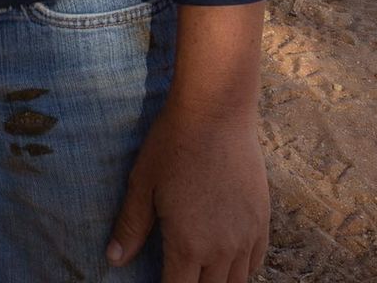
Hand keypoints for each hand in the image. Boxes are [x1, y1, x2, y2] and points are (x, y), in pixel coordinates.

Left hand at [109, 0, 272, 282]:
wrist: (216, 111)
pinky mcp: (262, 219)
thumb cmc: (173, 144)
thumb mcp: (143, 184)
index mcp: (187, 245)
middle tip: (179, 276)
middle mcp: (221, 248)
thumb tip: (114, 259)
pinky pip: (256, 261)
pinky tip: (228, 265)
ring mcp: (246, 235)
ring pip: (236, 282)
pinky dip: (242, 271)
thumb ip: (130, 226)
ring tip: (202, 276)